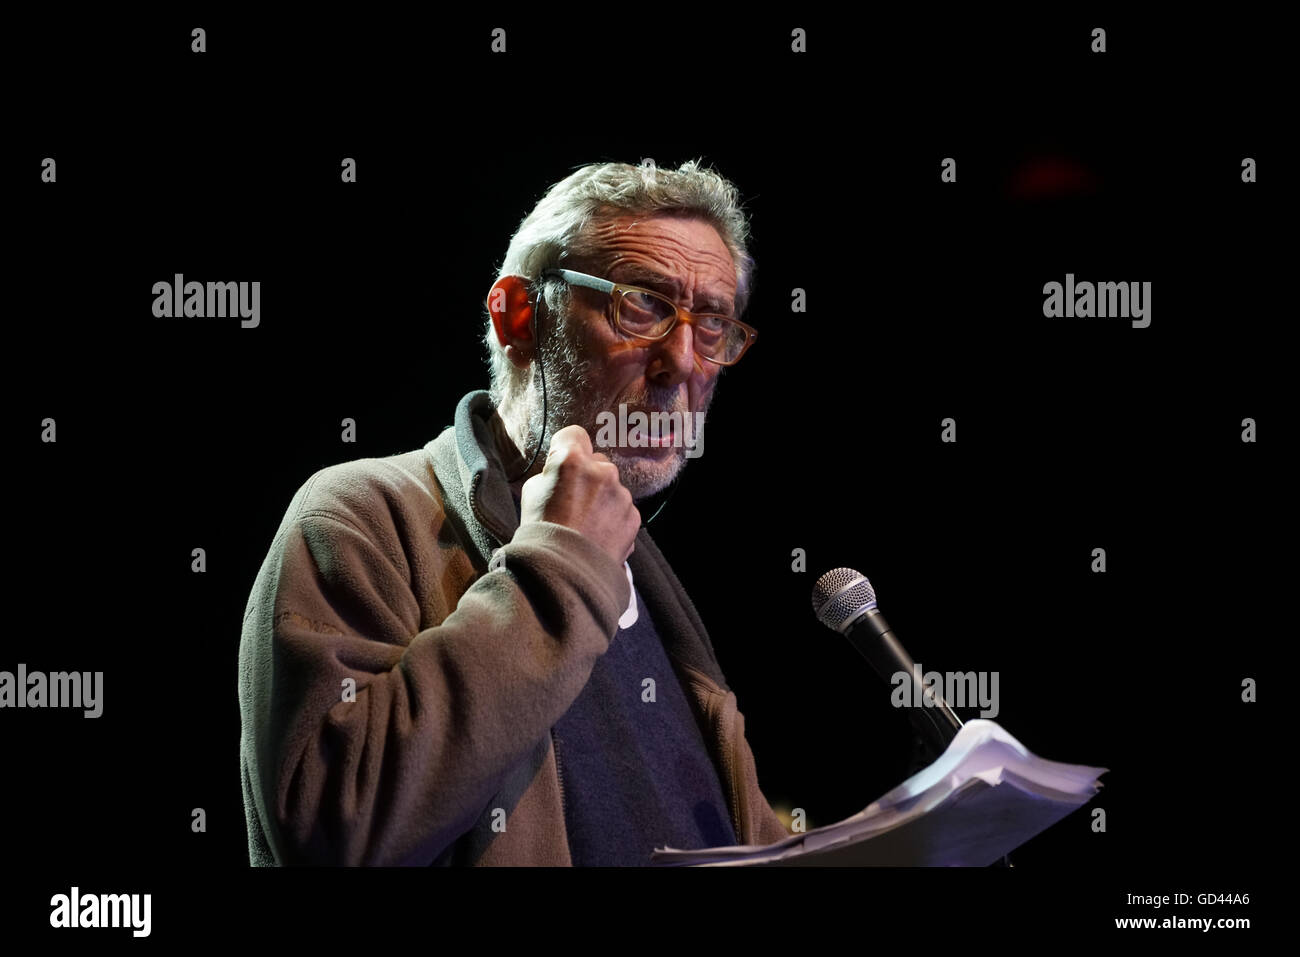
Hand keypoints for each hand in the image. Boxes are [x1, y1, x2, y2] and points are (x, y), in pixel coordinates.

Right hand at [519, 425, 640, 564]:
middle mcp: (602, 471)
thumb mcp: (531, 494)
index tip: (562, 463)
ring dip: (601, 499)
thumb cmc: (542, 532)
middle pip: (596, 461)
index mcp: (571, 460)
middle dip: (586, 476)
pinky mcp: (634, 516)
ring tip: (586, 525)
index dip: (566, 447)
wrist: (565, 574)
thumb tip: (561, 471)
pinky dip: (613, 519)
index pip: (573, 434)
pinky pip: (622, 509)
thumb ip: (551, 474)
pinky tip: (598, 536)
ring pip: (611, 486)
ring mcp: (622, 494)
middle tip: (572, 502)